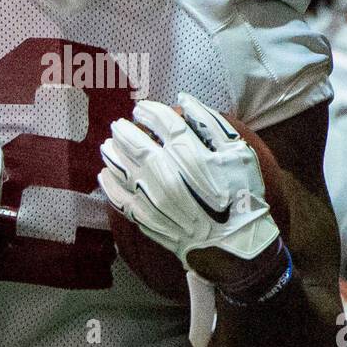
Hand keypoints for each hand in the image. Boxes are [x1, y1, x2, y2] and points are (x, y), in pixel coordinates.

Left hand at [98, 94, 278, 285]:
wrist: (236, 245)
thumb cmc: (242, 196)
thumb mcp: (238, 155)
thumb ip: (211, 125)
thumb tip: (184, 100)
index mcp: (192, 156)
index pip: (164, 125)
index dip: (150, 112)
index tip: (141, 108)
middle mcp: (168, 175)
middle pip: (139, 146)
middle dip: (125, 132)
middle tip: (118, 124)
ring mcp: (155, 199)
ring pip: (126, 171)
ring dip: (113, 155)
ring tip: (107, 145)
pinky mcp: (149, 221)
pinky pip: (122, 200)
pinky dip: (110, 186)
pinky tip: (104, 175)